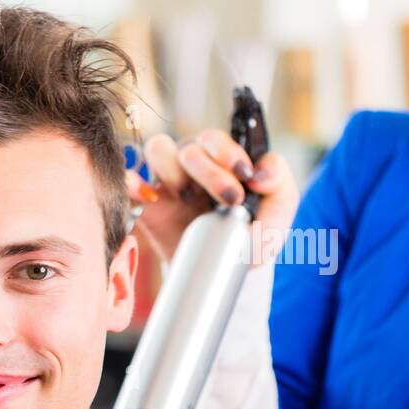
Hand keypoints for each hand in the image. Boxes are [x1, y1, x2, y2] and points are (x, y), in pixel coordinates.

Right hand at [125, 128, 298, 266]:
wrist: (230, 269)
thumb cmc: (255, 231)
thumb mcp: (279, 207)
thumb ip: (278, 180)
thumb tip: (261, 173)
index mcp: (222, 158)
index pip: (214, 139)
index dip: (227, 152)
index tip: (245, 175)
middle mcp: (193, 164)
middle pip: (189, 147)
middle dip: (211, 171)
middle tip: (231, 199)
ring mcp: (168, 184)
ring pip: (158, 150)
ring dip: (174, 171)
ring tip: (190, 198)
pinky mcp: (148, 207)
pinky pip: (129, 183)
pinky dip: (131, 183)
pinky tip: (142, 194)